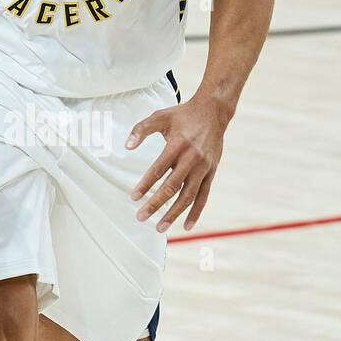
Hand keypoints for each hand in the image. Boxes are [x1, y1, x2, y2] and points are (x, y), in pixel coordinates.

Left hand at [125, 95, 226, 232]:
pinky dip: (196, 213)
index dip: (145, 185)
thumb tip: (126, 146)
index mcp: (177, 145)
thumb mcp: (160, 116)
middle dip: (155, 204)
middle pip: (171, 187)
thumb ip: (141, 130)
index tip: (133, 198)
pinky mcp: (211, 172)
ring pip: (188, 196)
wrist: (213, 112)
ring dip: (173, 214)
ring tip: (159, 228)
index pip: (158, 169)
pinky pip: (203, 196)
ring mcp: (203, 167)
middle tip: (140, 217)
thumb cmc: (183, 115)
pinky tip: (186, 226)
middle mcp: (192, 158)